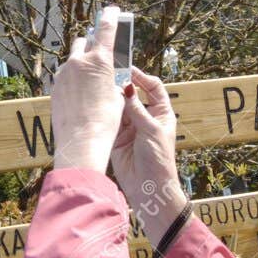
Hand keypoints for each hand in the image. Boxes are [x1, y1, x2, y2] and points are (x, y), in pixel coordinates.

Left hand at [50, 5, 127, 171]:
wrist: (81, 140)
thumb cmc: (104, 120)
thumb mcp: (117, 95)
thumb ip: (113, 78)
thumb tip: (110, 74)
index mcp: (100, 60)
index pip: (107, 28)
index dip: (111, 16)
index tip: (112, 10)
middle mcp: (79, 62)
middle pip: (84, 41)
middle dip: (92, 43)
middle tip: (101, 52)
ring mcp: (64, 74)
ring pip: (73, 60)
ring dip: (81, 63)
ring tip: (91, 79)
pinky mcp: (55, 86)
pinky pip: (65, 76)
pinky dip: (73, 78)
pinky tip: (80, 93)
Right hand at [111, 66, 190, 243]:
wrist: (148, 188)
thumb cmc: (158, 160)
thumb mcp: (150, 130)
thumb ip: (136, 108)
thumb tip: (127, 86)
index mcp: (161, 114)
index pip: (153, 88)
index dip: (141, 77)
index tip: (128, 69)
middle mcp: (146, 118)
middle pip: (134, 95)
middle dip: (123, 86)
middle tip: (109, 75)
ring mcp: (131, 128)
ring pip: (120, 106)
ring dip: (112, 99)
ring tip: (100, 88)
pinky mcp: (117, 138)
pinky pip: (110, 121)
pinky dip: (105, 113)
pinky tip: (97, 104)